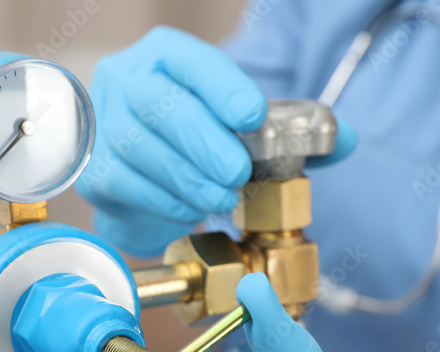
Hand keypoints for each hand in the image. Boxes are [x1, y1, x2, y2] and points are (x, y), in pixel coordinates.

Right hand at [75, 26, 355, 256]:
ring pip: (137, 146)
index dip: (221, 86)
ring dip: (186, 178)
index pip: (191, 61)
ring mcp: (102, 124)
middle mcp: (125, 79)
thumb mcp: (249, 129)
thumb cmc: (202, 144)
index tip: (252, 116)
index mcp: (167, 56)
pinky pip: (126, 184)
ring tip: (221, 197)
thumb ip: (299, 130)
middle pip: (156, 103)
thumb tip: (345, 140)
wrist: (151, 181)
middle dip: (201, 141)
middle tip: (236, 174)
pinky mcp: (93, 171)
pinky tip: (190, 208)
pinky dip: (164, 201)